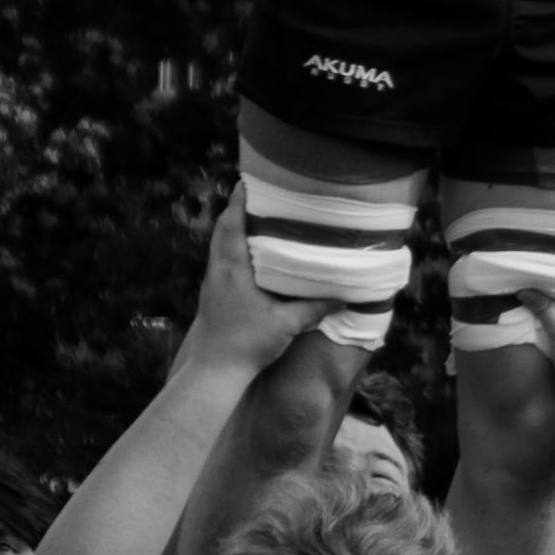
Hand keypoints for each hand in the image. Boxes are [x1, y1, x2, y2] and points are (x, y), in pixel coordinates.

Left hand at [191, 183, 328, 378]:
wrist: (214, 372)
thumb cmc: (247, 344)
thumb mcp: (286, 325)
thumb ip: (314, 308)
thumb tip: (344, 296)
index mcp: (232, 269)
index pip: (232, 225)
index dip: (238, 202)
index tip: (246, 182)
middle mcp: (218, 272)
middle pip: (222, 231)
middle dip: (235, 211)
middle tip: (254, 196)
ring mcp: (211, 285)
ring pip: (218, 248)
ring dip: (231, 231)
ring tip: (253, 222)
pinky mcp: (211, 298)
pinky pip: (219, 263)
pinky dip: (230, 250)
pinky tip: (246, 259)